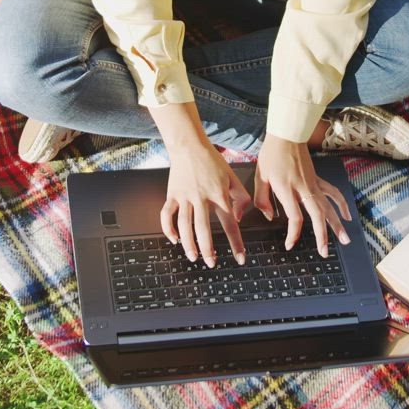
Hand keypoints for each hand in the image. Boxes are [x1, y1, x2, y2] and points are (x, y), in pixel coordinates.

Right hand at [159, 141, 250, 266]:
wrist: (189, 145)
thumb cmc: (212, 161)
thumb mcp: (232, 177)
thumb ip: (241, 198)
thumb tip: (239, 218)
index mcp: (218, 194)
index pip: (230, 224)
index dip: (236, 243)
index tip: (240, 258)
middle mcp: (201, 197)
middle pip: (203, 229)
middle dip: (208, 249)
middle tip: (211, 263)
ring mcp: (184, 196)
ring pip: (184, 225)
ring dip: (188, 244)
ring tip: (193, 256)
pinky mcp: (172, 194)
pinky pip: (167, 215)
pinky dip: (168, 229)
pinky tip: (174, 239)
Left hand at [254, 135, 351, 257]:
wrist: (287, 135)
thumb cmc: (271, 154)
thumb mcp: (260, 176)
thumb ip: (261, 199)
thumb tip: (269, 216)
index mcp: (287, 188)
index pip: (295, 217)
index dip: (294, 234)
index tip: (290, 244)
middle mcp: (303, 188)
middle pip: (317, 215)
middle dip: (323, 236)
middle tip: (324, 252)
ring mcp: (313, 184)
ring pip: (328, 207)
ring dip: (337, 224)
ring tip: (344, 240)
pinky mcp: (317, 179)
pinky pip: (332, 193)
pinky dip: (341, 204)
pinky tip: (347, 215)